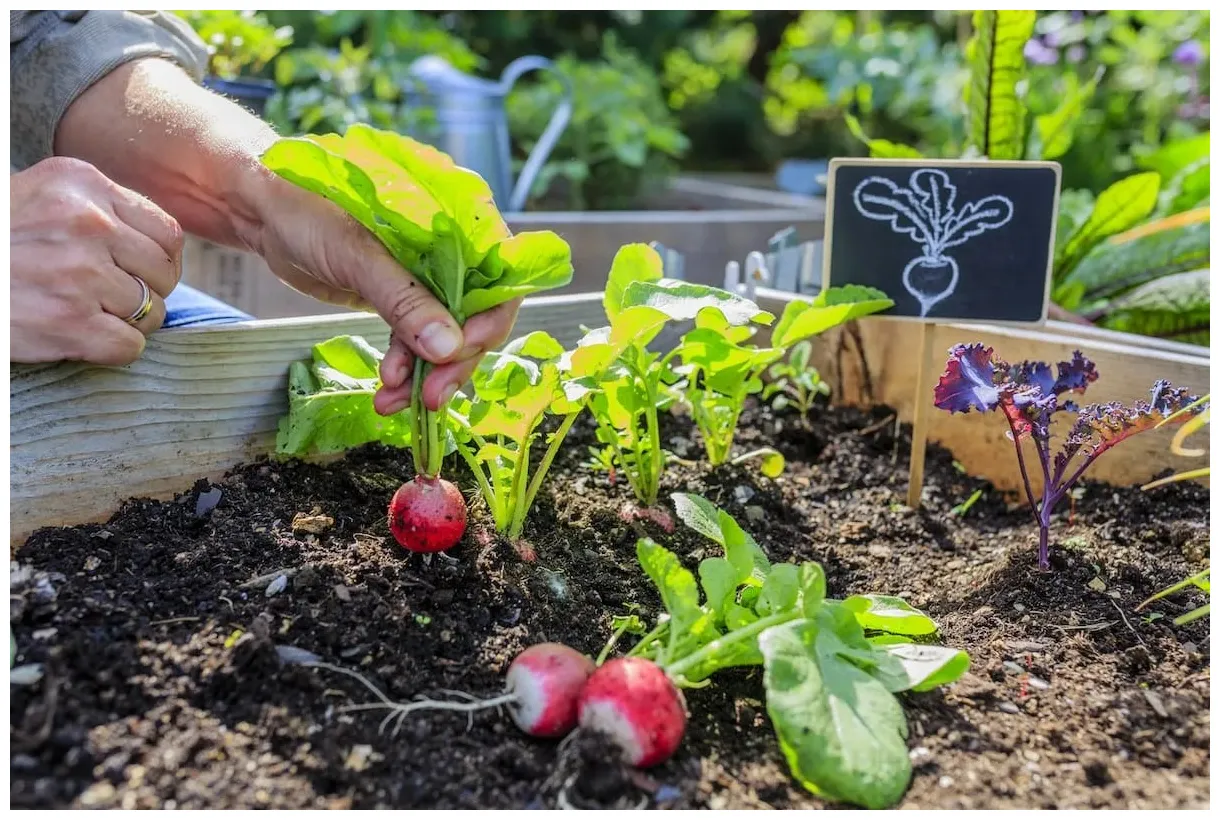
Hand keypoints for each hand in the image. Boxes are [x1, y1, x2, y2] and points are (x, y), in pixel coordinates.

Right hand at [10, 157, 183, 365]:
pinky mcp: (70, 322)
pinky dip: (113, 349)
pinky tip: (81, 337)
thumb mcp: (41, 197)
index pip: (167, 233)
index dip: (158, 261)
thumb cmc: (0, 239)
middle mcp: (87, 223)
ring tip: (86, 313)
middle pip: (164, 274)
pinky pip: (131, 346)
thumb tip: (162, 249)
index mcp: (83, 184)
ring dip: (127, 322)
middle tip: (107, 298)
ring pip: (152, 312)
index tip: (135, 272)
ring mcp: (80, 274)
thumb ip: (98, 209)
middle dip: (145, 292)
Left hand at [239, 170, 519, 413]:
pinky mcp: (402, 298)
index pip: (501, 278)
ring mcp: (428, 278)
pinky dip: (407, 368)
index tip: (461, 355)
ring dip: (426, 374)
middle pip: (478, 317)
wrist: (261, 209)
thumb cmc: (308, 209)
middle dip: (454, 361)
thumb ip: (406, 302)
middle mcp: (452, 251)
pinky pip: (418, 340)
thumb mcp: (359, 257)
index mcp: (458, 221)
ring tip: (393, 399)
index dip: (491, 321)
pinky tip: (388, 388)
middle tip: (430, 396)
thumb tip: (448, 349)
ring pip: (447, 336)